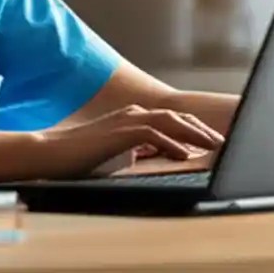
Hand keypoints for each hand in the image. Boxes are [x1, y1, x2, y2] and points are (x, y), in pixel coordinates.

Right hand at [31, 104, 225, 179]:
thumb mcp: (115, 155)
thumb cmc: (80, 158)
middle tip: (222, 142)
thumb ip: (136, 152)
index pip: (171, 120)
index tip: (211, 142)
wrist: (51, 153)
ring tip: (213, 147)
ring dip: (194, 134)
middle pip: (177, 117)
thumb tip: (156, 156)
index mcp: (132, 118)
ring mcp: (126, 121)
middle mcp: (133, 114)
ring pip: (170, 122)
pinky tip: (184, 155)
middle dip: (202, 129)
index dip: (194, 129)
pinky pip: (153, 135)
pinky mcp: (119, 133)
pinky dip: (171, 144)